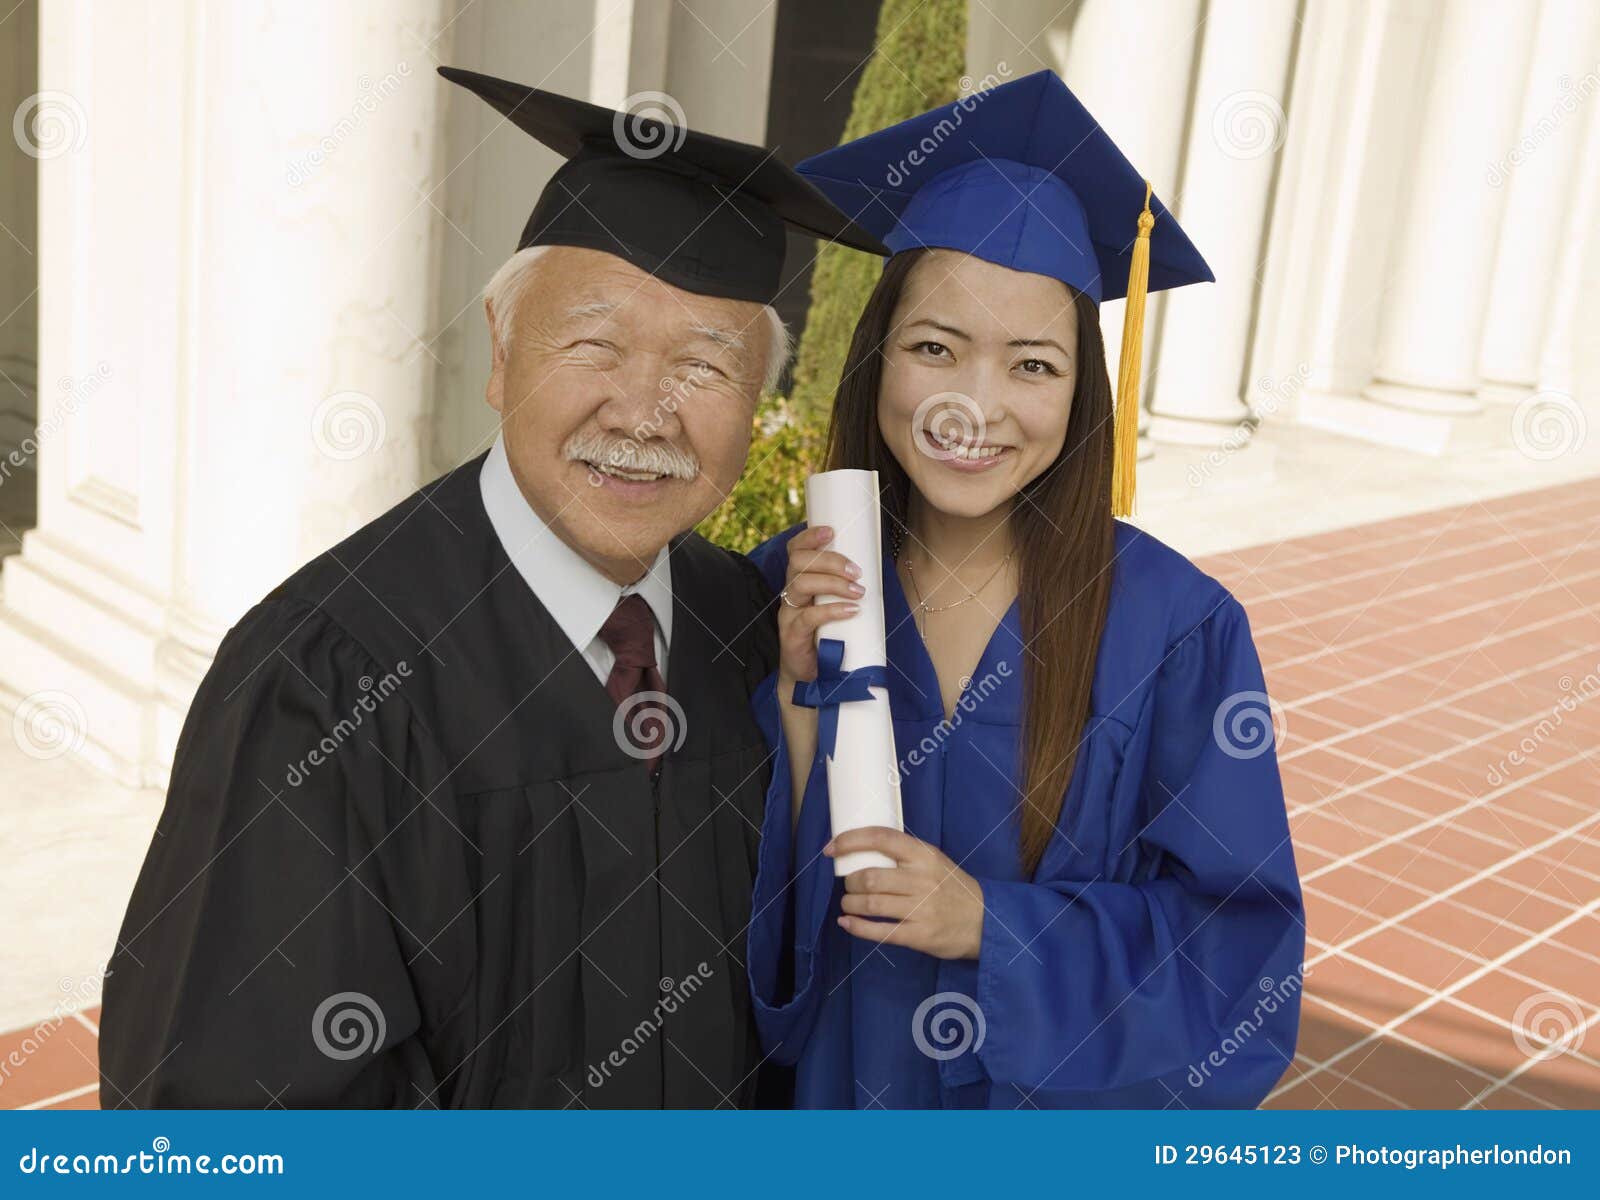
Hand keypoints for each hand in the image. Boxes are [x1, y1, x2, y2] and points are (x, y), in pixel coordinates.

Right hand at [777, 525, 862, 686]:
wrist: (812, 678)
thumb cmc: (828, 638)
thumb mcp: (836, 607)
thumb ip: (846, 588)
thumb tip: (875, 570)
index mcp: (800, 581)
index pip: (795, 550)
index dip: (808, 536)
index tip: (831, 530)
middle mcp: (790, 593)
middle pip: (799, 562)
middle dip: (829, 560)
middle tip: (857, 572)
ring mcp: (788, 613)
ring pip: (801, 584)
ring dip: (834, 583)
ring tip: (859, 592)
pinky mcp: (791, 635)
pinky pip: (808, 616)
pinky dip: (832, 610)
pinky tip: (851, 610)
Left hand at [827, 827, 984, 959]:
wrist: (984, 921)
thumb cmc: (952, 888)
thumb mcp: (934, 861)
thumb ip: (905, 855)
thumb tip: (862, 850)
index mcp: (924, 855)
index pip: (881, 838)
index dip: (851, 840)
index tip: (831, 848)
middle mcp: (921, 879)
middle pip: (870, 877)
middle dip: (850, 882)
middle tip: (849, 886)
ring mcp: (921, 909)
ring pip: (871, 904)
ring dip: (850, 904)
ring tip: (849, 904)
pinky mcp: (919, 935)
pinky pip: (880, 931)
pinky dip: (857, 928)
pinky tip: (846, 924)